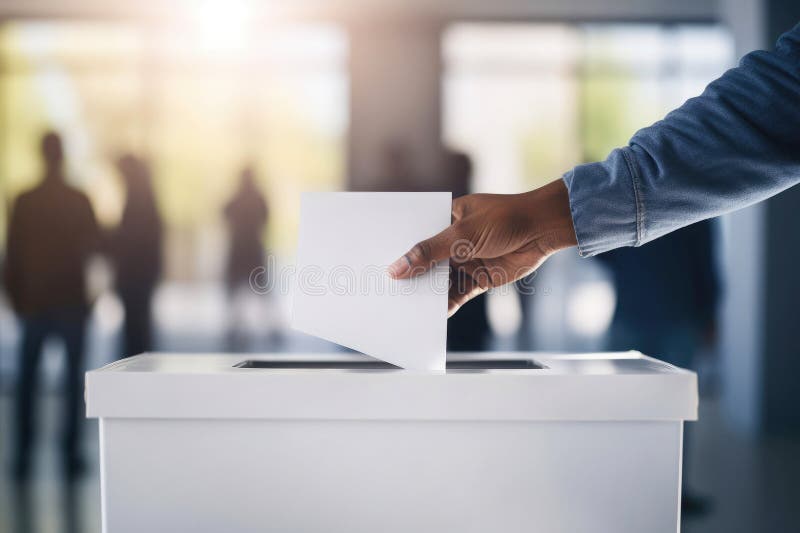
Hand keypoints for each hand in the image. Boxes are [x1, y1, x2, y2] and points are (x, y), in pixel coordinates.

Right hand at [388, 179, 577, 315]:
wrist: (544, 230)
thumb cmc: (505, 218)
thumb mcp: (462, 234)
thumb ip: (428, 252)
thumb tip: (397, 268)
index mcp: (446, 218)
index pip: (416, 235)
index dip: (399, 252)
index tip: (379, 267)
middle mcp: (453, 240)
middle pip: (425, 261)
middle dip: (410, 276)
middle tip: (387, 292)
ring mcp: (465, 259)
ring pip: (440, 280)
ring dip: (427, 293)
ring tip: (406, 308)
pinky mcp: (479, 277)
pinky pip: (457, 293)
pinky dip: (447, 304)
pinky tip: (434, 315)